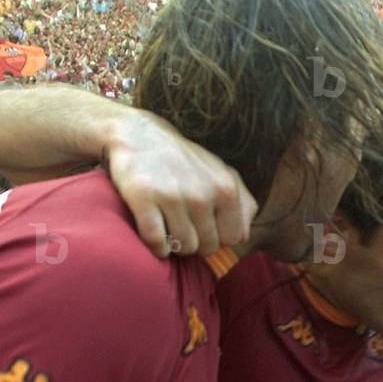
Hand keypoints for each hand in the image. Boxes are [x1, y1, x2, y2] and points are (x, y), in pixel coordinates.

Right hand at [105, 111, 257, 257]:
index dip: (219, 237)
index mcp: (226, 188)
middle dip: (196, 241)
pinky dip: (156, 245)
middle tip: (183, 224)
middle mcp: (202, 193)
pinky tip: (155, 231)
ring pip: (183, 247)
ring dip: (175, 244)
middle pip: (208, 246)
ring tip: (168, 226)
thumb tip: (244, 237)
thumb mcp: (222, 172)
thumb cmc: (184, 160)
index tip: (204, 227)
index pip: (234, 238)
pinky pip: (156, 242)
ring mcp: (173, 197)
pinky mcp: (144, 199)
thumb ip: (243, 203)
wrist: (139, 134)